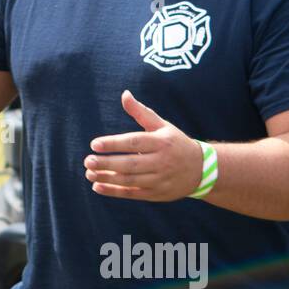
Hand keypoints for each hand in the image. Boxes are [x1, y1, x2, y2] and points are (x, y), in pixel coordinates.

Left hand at [84, 90, 205, 201]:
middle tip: (88, 161)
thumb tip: (124, 94)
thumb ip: (141, 112)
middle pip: (131, 164)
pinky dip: (115, 192)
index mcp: (162, 142)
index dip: (114, 144)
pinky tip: (98, 187)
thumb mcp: (162, 125)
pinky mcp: (157, 194)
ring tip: (89, 173)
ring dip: (107, 178)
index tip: (94, 144)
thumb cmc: (175, 143)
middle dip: (107, 163)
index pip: (134, 143)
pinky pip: (133, 194)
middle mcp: (162, 162)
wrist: (201, 170)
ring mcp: (160, 180)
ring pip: (130, 181)